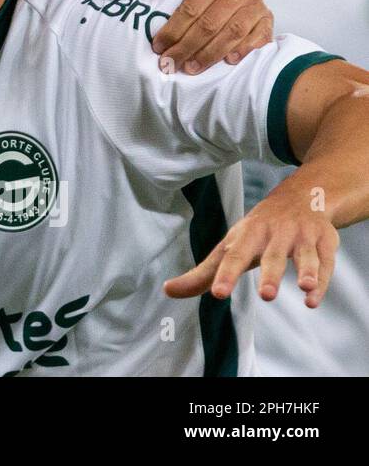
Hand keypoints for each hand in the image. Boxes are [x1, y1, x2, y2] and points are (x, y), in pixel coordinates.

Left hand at [125, 0, 272, 73]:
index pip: (190, 8)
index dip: (172, 30)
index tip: (157, 47)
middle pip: (210, 25)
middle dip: (187, 48)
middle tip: (169, 64)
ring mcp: (256, 5)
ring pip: (232, 34)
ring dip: (210, 55)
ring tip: (189, 69)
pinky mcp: (267, 19)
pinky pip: (257, 39)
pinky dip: (243, 51)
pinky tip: (227, 63)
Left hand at [163, 187, 337, 307]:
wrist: (301, 197)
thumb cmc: (257, 231)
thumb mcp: (230, 247)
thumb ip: (203, 273)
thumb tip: (168, 291)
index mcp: (247, 236)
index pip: (233, 257)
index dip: (225, 275)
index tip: (218, 294)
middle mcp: (274, 235)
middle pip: (271, 256)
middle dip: (270, 274)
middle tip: (266, 296)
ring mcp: (301, 238)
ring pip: (304, 256)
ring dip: (306, 271)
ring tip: (304, 288)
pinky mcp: (325, 242)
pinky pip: (326, 262)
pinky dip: (322, 280)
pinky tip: (314, 297)